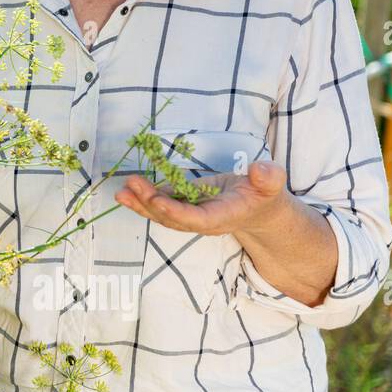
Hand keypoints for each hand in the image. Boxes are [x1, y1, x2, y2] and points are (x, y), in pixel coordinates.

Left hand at [114, 159, 289, 236]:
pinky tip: (127, 190)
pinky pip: (160, 204)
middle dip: (150, 204)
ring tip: (121, 193)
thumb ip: (268, 178)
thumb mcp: (271, 184)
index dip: (177, 212)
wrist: (256, 207)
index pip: (197, 219)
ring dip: (140, 203)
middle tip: (131, 187)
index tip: (158, 201)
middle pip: (172, 217)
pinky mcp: (183, 205)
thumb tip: (260, 170)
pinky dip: (143, 198)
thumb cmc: (263, 195)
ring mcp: (190, 214)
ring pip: (162, 213)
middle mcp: (202, 221)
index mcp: (223, 217)